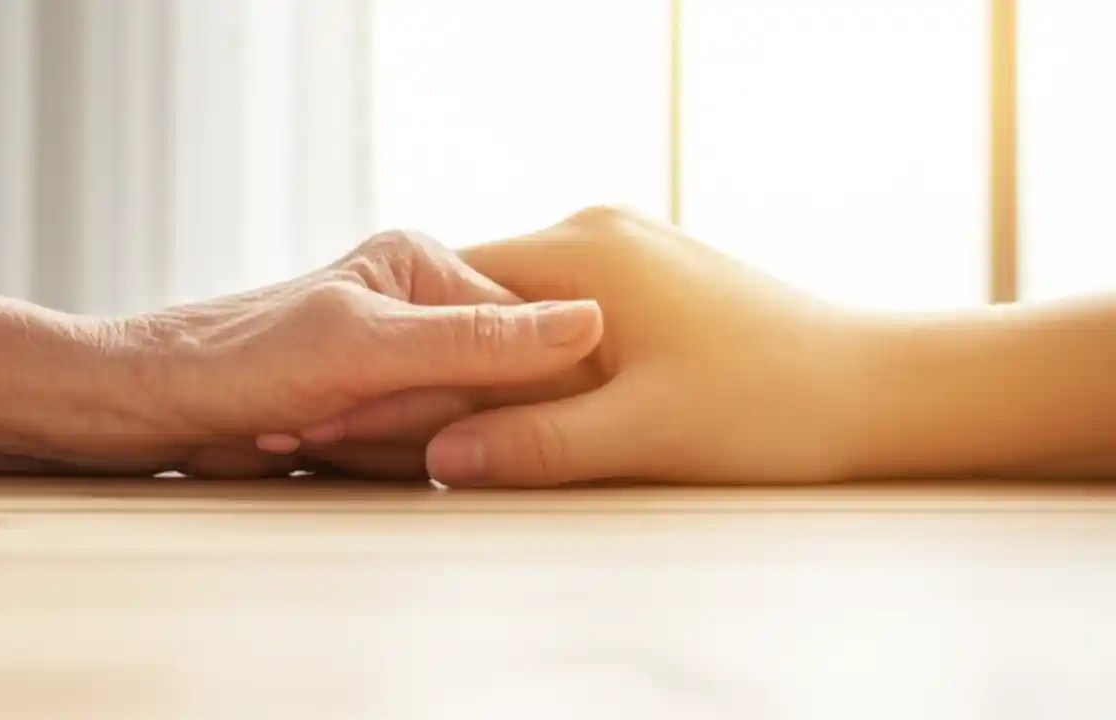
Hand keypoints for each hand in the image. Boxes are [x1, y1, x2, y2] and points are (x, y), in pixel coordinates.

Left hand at [118, 229, 601, 475]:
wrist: (151, 406)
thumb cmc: (239, 361)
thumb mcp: (366, 348)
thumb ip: (478, 341)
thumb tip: (592, 324)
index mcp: (426, 265)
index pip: (523, 342)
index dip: (477, 393)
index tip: (400, 404)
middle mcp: (423, 309)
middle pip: (488, 395)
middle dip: (406, 421)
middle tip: (327, 413)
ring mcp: (402, 364)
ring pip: (453, 434)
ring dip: (377, 445)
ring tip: (308, 423)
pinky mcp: (379, 410)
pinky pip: (415, 455)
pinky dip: (364, 461)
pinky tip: (310, 440)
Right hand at [307, 207, 862, 485]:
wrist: (880, 389)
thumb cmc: (769, 408)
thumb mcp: (639, 435)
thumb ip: (533, 443)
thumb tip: (438, 455)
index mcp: (583, 251)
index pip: (457, 284)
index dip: (418, 350)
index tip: (387, 404)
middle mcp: (601, 231)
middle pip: (488, 291)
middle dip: (461, 359)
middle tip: (430, 426)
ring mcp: (633, 251)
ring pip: (531, 307)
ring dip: (507, 362)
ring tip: (488, 424)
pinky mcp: (658, 279)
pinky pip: (574, 315)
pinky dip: (551, 358)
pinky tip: (554, 406)